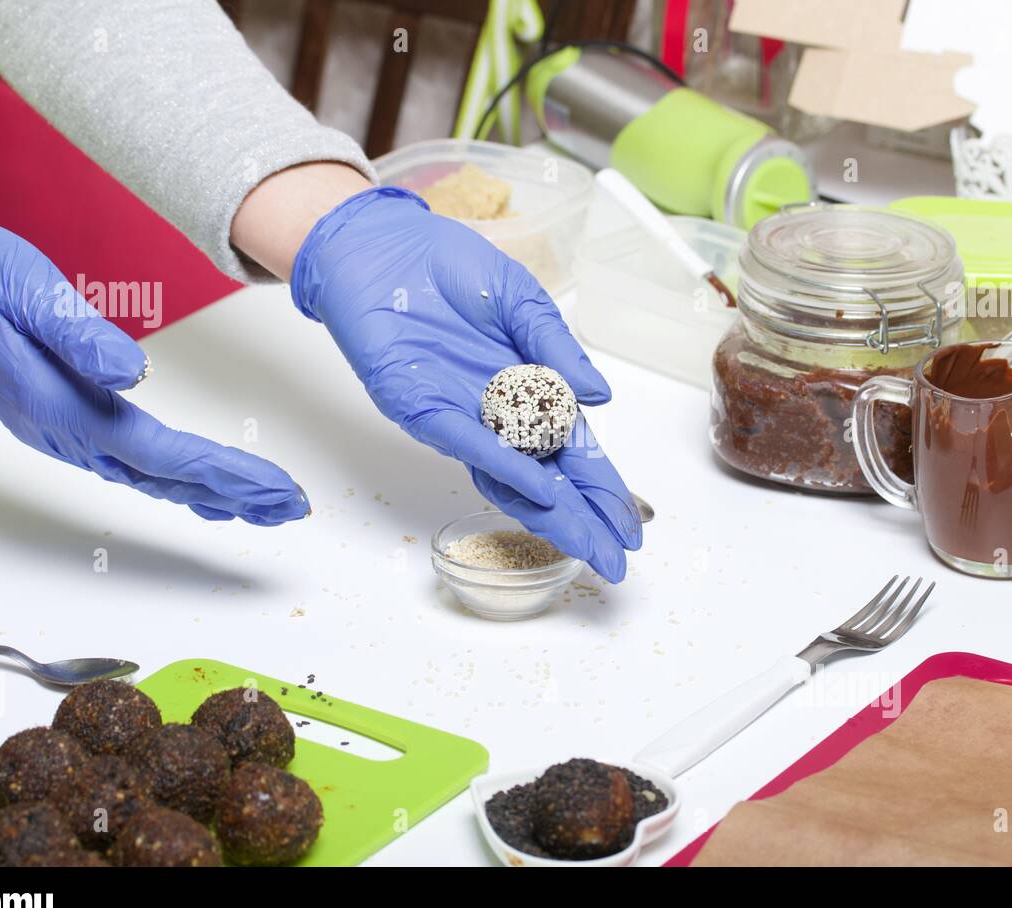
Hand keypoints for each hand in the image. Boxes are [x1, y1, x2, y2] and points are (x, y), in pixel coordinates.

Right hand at [0, 207, 307, 524]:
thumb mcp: (28, 292)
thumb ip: (80, 336)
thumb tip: (133, 372)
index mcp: (67, 407)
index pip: (163, 453)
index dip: (223, 474)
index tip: (274, 488)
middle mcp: (68, 432)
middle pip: (166, 478)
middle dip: (233, 494)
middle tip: (290, 507)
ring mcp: (63, 432)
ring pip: (151, 478)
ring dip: (211, 493)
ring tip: (263, 505)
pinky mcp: (63, 421)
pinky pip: (131, 465)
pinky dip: (175, 481)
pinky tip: (200, 490)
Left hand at [289, 186, 641, 580]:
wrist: (381, 245)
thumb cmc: (448, 268)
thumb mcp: (521, 302)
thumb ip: (557, 348)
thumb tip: (602, 398)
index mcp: (527, 392)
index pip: (574, 452)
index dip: (603, 490)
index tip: (630, 526)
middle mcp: (495, 416)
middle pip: (549, 479)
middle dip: (584, 520)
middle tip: (616, 558)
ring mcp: (460, 417)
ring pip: (510, 477)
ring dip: (550, 511)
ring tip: (585, 540)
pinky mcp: (421, 407)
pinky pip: (468, 443)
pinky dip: (505, 466)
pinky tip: (540, 488)